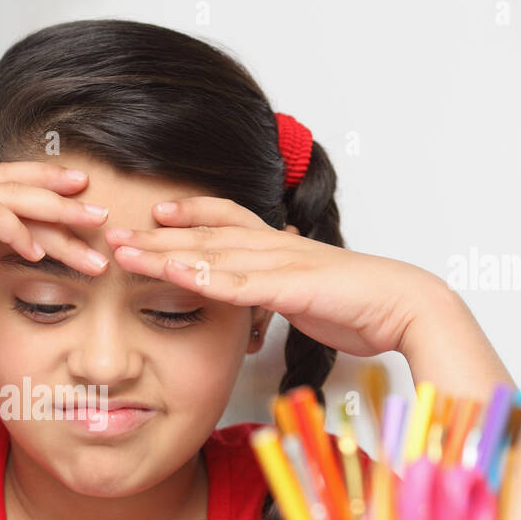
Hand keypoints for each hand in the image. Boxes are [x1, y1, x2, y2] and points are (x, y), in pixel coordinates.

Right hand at [0, 162, 112, 321]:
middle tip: (103, 211)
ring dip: (58, 216)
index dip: (45, 189)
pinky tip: (41, 252)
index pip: (6, 186)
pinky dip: (21, 231)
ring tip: (92, 233)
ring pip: (15, 197)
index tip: (79, 201)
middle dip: (65, 196)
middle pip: (19, 184)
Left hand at [103, 196, 445, 357]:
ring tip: (125, 252)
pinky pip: (238, 283)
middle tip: (115, 231)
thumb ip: (280, 292)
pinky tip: (174, 275)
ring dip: (165, 253)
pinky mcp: (288, 289)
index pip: (227, 221)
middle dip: (157, 235)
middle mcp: (274, 247)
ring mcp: (280, 265)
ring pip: (212, 255)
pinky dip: (204, 279)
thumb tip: (264, 296)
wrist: (405, 306)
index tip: (158, 213)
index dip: (190, 214)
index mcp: (280, 247)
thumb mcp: (309, 295)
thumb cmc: (362, 305)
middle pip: (204, 236)